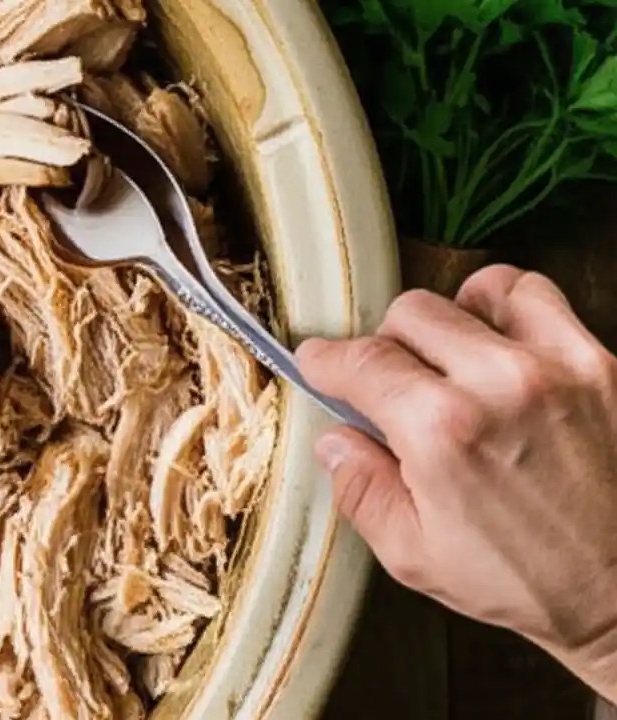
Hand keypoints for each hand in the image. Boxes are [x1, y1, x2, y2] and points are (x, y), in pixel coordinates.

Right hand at [296, 265, 616, 701]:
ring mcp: (556, 365)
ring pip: (475, 291)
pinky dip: (510, 311)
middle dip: (386, 346)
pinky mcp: (600, 364)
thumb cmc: (531, 582)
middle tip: (391, 384)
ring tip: (451, 359)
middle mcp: (498, 384)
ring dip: (451, 319)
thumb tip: (336, 440)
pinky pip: (540, 298)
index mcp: (441, 431)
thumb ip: (361, 489)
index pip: (360, 361)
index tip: (318, 363)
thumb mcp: (414, 555)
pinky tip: (502, 348)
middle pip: (410, 314)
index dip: (326, 360)